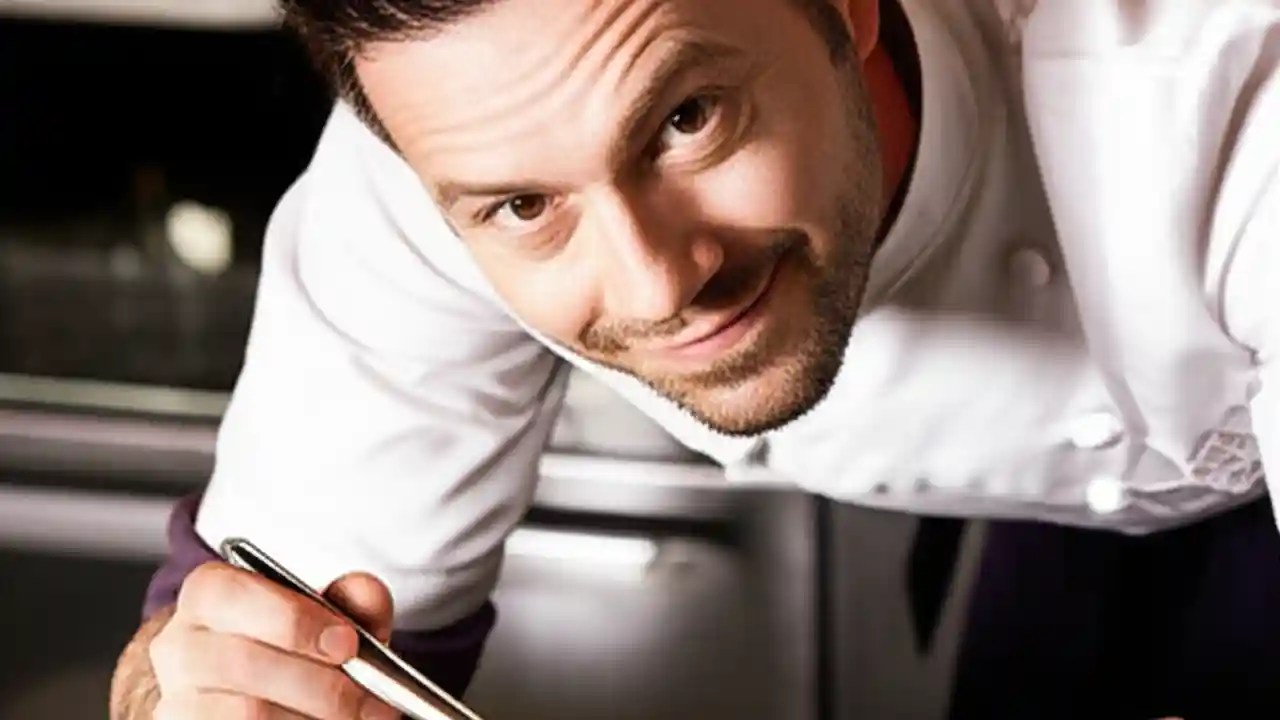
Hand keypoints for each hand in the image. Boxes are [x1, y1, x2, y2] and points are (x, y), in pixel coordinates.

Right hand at [148, 562, 400, 718]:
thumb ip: (348, 602)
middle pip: (244, 664)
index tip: (347, 644)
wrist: (242, 692)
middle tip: (372, 702)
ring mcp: (176, 700)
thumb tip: (365, 593)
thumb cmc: (285, 647)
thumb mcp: (322, 616)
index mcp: (208, 596)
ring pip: (245, 714)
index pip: (231, 595)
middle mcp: (179, 647)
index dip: (292, 620)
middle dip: (322, 686)